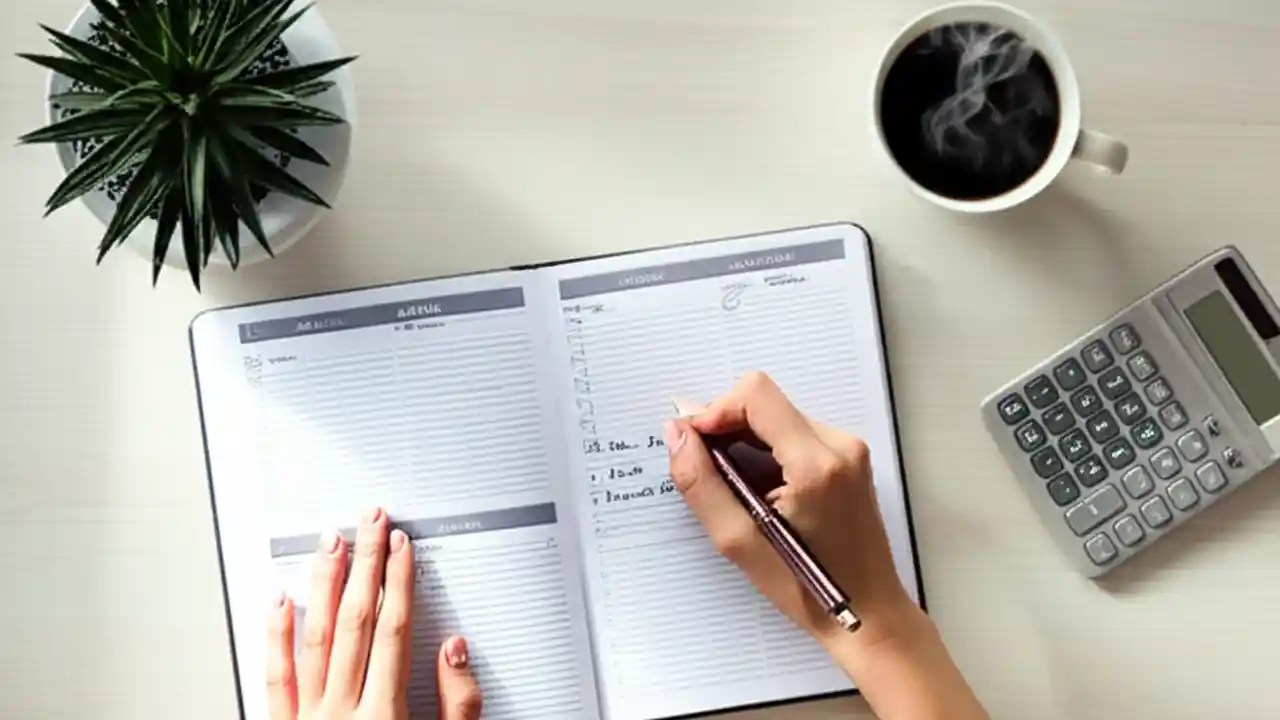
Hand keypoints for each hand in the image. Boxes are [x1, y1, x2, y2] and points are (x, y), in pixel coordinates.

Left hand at [265, 508, 482, 719]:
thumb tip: (455, 651)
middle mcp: (343, 712)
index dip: (398, 582)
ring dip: (325, 584)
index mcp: (386, 717)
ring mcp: (310, 718)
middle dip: (366, 565)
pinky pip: (278, 676)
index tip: (400, 548)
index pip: (393, 631)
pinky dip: (277, 634)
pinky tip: (281, 599)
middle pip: (357, 622)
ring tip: (332, 544)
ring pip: (317, 637)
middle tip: (371, 525)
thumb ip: (458, 705)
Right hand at [665, 372, 913, 645]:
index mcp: (816, 464)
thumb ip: (701, 482)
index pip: (756, 395)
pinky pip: (794, 434)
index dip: (715, 410)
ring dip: (746, 443)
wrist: (868, 613)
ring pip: (777, 417)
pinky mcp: (848, 459)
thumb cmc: (808, 589)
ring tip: (737, 492)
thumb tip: (677, 433)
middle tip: (707, 471)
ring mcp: (848, 450)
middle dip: (726, 428)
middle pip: (765, 403)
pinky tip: (760, 492)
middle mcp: (839, 446)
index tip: (693, 442)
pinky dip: (766, 453)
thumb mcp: (739, 541)